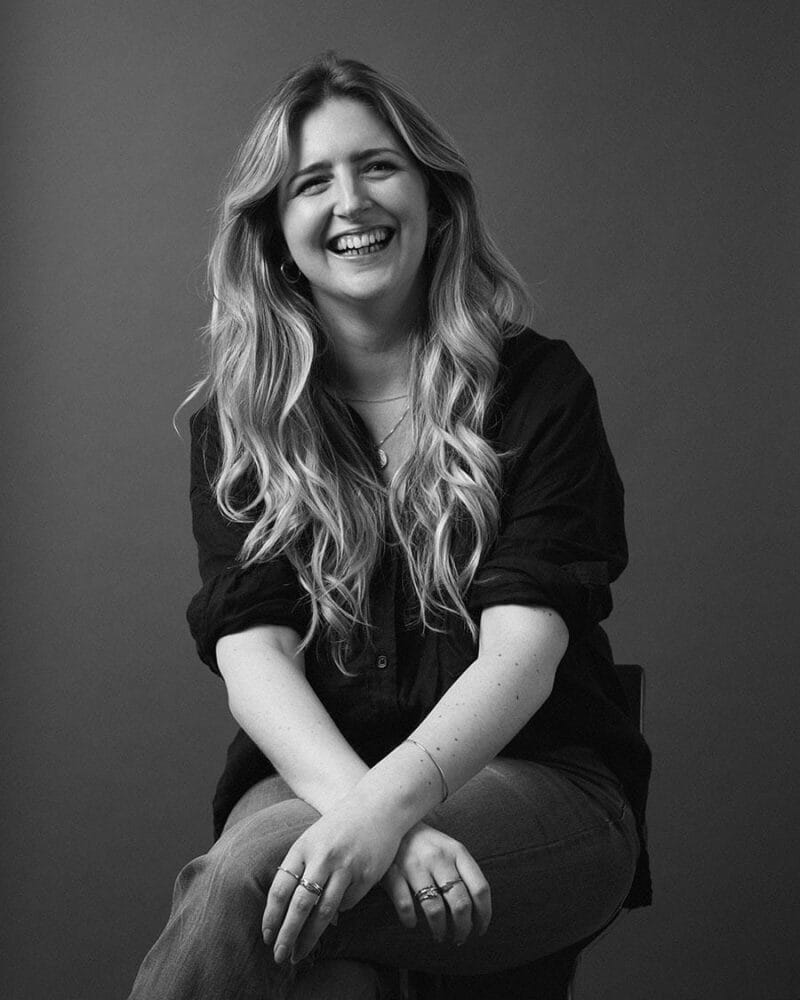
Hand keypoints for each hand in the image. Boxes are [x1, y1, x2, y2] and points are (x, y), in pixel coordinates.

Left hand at [262, 797, 401, 965]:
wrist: (379, 804)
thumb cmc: (341, 824)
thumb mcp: (313, 838)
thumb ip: (301, 867)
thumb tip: (289, 906)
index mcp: (304, 846)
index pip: (281, 888)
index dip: (272, 916)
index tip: (267, 937)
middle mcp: (323, 857)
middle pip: (300, 905)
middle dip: (287, 935)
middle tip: (279, 957)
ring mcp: (346, 866)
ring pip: (324, 911)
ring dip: (310, 937)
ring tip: (299, 953)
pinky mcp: (367, 874)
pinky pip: (348, 903)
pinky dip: (340, 911)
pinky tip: (337, 911)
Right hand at [381, 821, 491, 945]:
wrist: (392, 822)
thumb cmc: (427, 843)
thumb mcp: (450, 848)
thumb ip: (464, 872)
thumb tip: (478, 908)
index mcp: (457, 852)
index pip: (480, 888)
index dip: (484, 914)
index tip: (481, 928)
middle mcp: (438, 858)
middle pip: (460, 903)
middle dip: (463, 927)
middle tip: (460, 937)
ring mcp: (415, 866)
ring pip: (434, 909)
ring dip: (440, 929)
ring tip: (440, 936)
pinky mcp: (393, 873)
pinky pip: (405, 905)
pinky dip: (410, 919)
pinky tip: (412, 923)